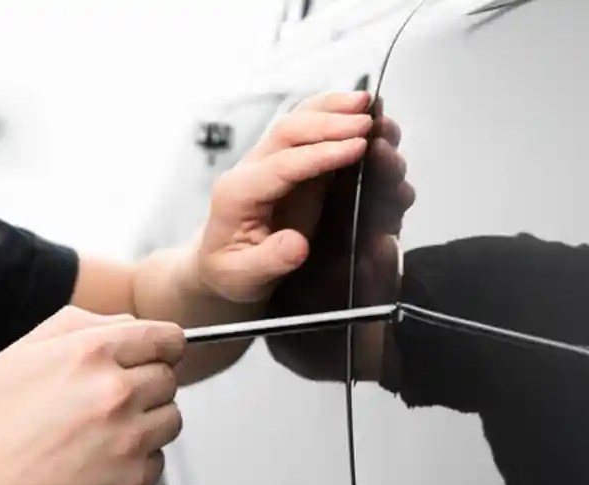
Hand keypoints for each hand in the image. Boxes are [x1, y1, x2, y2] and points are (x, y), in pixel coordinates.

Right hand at [0, 307, 185, 484]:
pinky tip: (97, 465)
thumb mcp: (20, 357)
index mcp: (91, 355)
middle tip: (108, 405)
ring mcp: (131, 440)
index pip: (168, 338)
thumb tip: (126, 322)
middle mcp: (117, 394)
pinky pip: (157, 462)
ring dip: (145, 424)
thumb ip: (77, 326)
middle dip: (147, 387)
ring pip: (170, 419)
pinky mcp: (136, 481)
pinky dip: (135, 463)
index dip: (163, 347)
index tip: (159, 356)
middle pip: (169, 379)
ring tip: (99, 436)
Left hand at [194, 91, 375, 303]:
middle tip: (368, 122)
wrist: (219, 263)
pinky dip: (331, 112)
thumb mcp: (243, 277)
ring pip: (297, 120)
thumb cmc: (230, 270)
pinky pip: (306, 129)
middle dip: (331, 122)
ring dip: (333, 108)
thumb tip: (296, 245)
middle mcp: (252, 169)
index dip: (322, 154)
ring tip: (367, 103)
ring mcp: (270, 162)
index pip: (283, 164)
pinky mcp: (287, 164)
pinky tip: (354, 108)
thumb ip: (268, 261)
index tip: (357, 148)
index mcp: (239, 193)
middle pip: (290, 131)